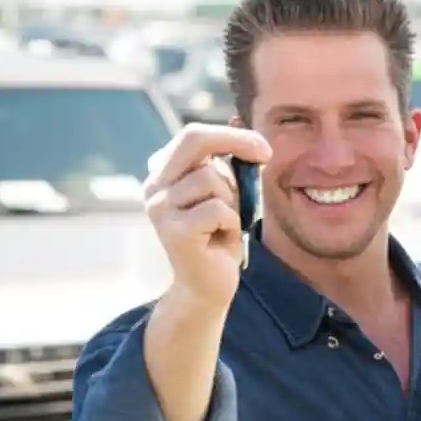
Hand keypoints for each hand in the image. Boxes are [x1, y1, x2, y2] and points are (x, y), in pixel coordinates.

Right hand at [143, 123, 271, 311]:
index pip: (193, 135)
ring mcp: (160, 209)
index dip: (231, 134)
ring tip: (225, 223)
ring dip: (232, 200)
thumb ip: (227, 166)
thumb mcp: (225, 193)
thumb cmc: (219, 235)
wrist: (207, 286)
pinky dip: (232, 222)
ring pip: (211, 178)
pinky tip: (222, 238)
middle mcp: (154, 187)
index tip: (263, 148)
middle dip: (235, 141)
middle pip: (193, 141)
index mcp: (163, 173)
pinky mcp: (174, 232)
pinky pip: (218, 209)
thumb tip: (251, 140)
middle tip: (266, 154)